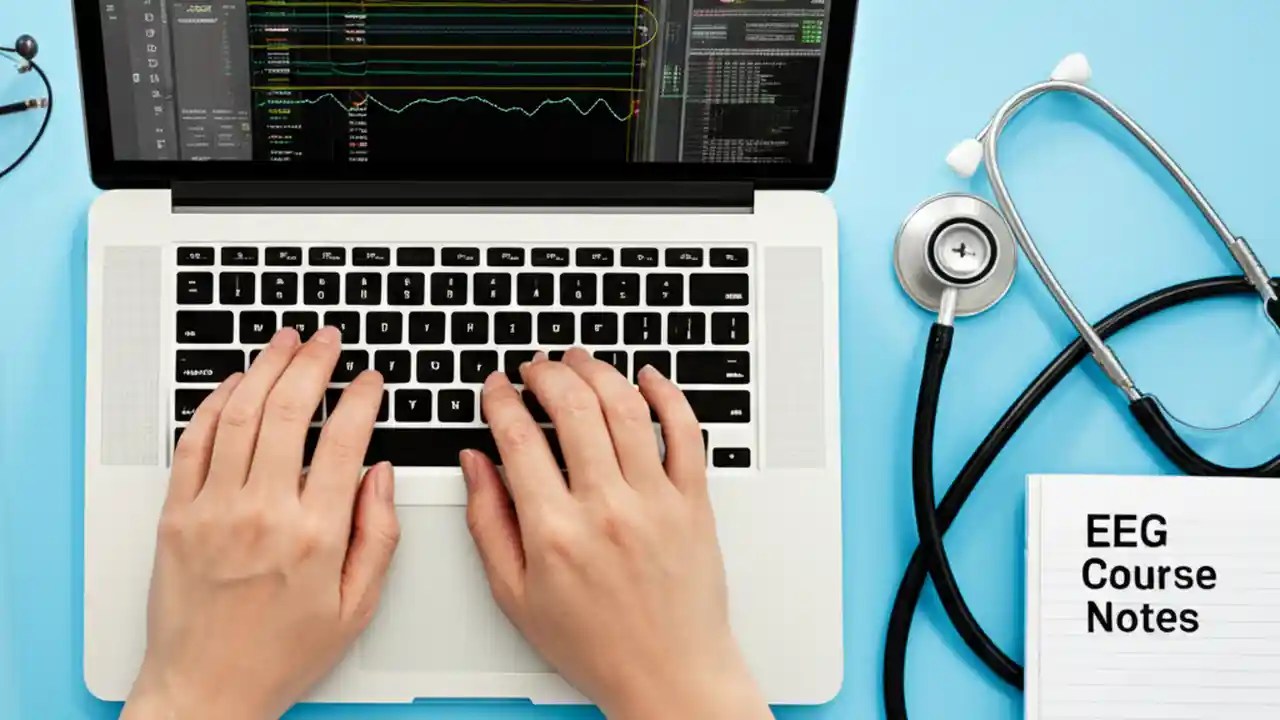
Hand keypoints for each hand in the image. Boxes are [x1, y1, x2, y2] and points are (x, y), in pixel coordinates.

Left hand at [122, 327, 399, 719]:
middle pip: (288, 410)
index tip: (370, 380)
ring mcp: (214, 510)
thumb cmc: (280, 654)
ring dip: (264, 367)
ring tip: (285, 342)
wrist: (206, 692)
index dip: (360, 397)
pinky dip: (213, 404)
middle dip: (313, 362)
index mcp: (315, 535)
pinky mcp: (177, 516)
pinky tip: (233, 384)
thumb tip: (381, 474)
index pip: (344, 440)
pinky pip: (193, 443)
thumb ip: (379, 535)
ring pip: (239, 415)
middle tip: (327, 340)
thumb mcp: (356, 606)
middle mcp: (263, 513)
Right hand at [462, 349, 770, 719]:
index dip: (501, 400)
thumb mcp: (516, 595)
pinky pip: (685, 432)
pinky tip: (649, 378)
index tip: (496, 388)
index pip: (518, 438)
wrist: (668, 674)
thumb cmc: (595, 643)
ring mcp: (656, 501)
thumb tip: (474, 464)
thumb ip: (488, 523)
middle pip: (573, 407)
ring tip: (579, 361)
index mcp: (555, 532)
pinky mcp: (694, 503)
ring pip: (626, 407)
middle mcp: (607, 509)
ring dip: (598, 371)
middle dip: (546, 373)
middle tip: (535, 367)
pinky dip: (668, 395)